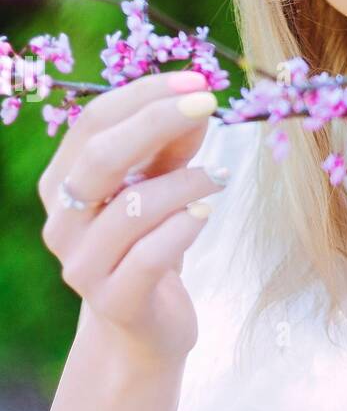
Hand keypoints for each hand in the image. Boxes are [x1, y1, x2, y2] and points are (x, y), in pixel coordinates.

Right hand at [37, 71, 229, 364]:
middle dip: (157, 122)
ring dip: (184, 182)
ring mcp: (82, 266)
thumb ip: (171, 147)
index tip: (196, 82)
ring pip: (131, 208)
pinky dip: (183, 228)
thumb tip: (197, 98)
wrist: (146, 329)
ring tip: (221, 176)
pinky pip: (149, 256)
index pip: (92, 123)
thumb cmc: (150, 245)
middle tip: (207, 105)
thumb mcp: (160, 187)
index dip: (143, 96)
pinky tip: (205, 215)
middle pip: (101, 157)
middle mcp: (62, 222)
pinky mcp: (114, 302)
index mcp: (62, 184)